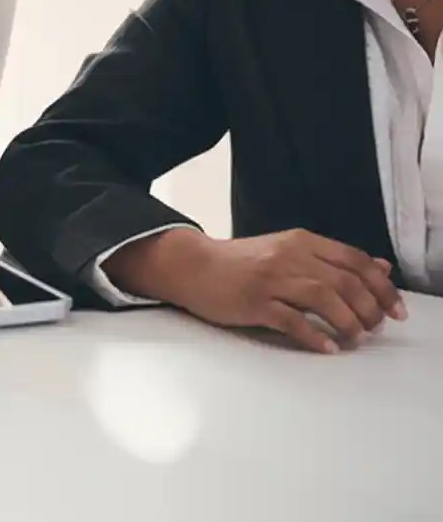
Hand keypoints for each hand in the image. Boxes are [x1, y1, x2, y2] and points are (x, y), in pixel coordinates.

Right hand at [104, 228, 408, 353]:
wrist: (194, 266)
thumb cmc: (243, 263)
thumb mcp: (290, 251)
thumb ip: (333, 259)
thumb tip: (380, 268)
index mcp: (301, 241)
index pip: (354, 260)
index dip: (381, 286)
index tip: (395, 309)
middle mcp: (288, 256)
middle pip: (344, 281)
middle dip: (368, 309)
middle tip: (374, 328)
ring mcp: (269, 279)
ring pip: (323, 298)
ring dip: (347, 322)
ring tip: (354, 339)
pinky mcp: (252, 302)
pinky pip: (291, 320)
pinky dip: (314, 335)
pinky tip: (327, 347)